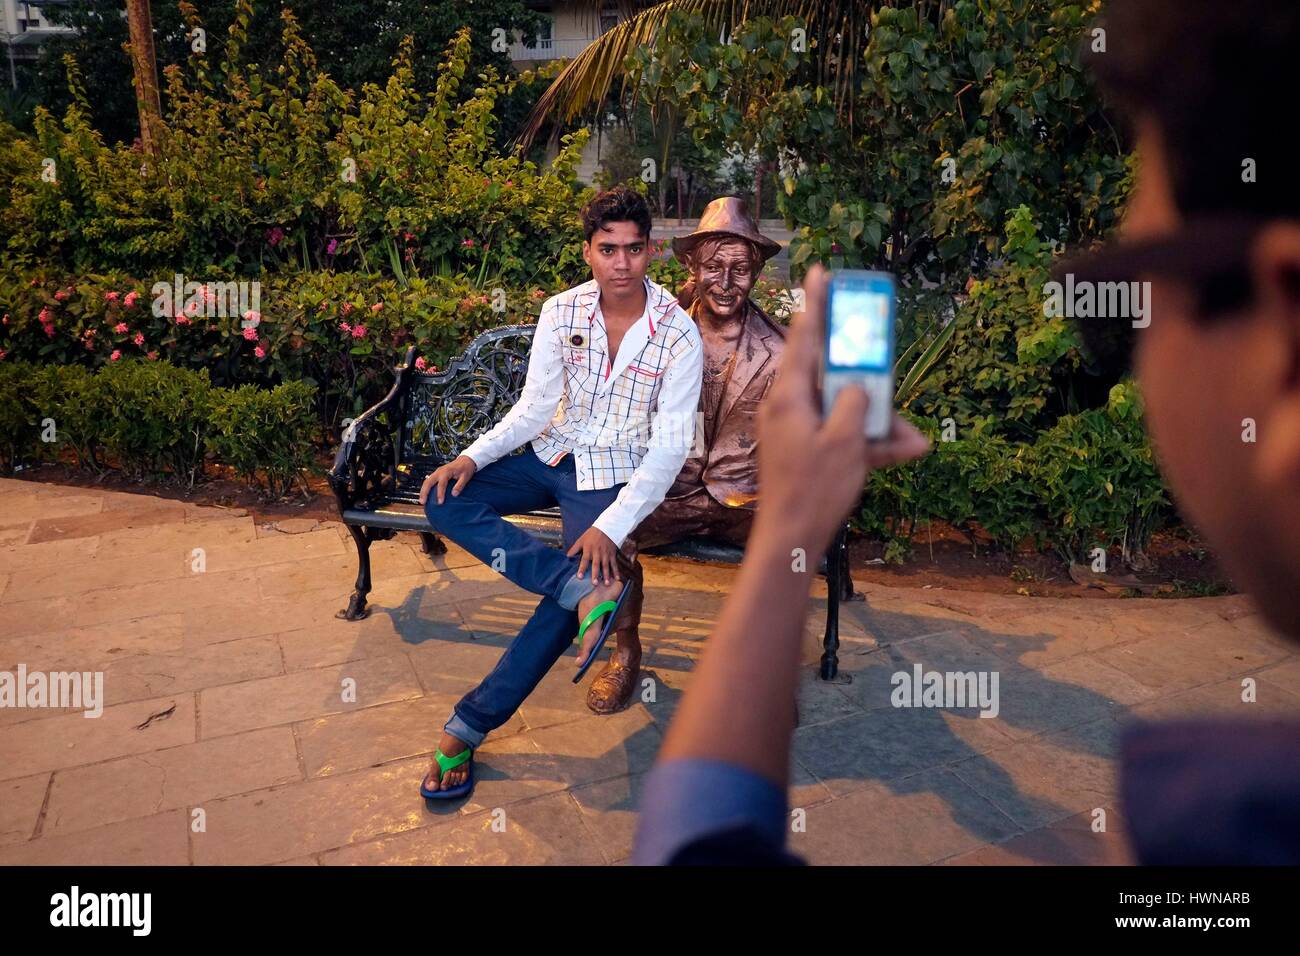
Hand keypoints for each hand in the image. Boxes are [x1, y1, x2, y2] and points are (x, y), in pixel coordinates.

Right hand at [418, 455, 477, 505]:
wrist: (465, 460)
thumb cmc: (466, 468)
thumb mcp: (465, 477)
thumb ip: (460, 485)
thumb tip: (454, 494)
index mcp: (446, 472)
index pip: (441, 484)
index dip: (440, 493)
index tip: (440, 502)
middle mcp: (439, 472)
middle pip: (428, 482)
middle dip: (424, 492)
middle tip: (423, 502)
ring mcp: (437, 472)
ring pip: (426, 481)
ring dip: (423, 491)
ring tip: (421, 501)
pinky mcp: (437, 474)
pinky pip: (429, 481)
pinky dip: (426, 488)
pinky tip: (425, 495)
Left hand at [566, 526, 620, 585]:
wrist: (606, 527)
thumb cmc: (592, 534)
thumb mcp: (582, 539)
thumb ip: (575, 548)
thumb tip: (567, 556)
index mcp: (589, 549)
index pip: (584, 560)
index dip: (582, 568)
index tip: (580, 577)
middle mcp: (597, 553)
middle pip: (596, 564)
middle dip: (595, 574)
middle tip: (594, 583)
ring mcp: (605, 554)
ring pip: (606, 566)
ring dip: (606, 575)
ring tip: (606, 584)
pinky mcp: (612, 554)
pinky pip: (614, 564)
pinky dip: (616, 571)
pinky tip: (617, 578)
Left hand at [755, 264, 930, 552]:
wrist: (792, 539)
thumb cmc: (813, 490)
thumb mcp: (846, 442)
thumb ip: (857, 403)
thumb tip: (862, 387)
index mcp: (789, 396)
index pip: (804, 336)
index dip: (816, 303)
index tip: (819, 271)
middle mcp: (788, 406)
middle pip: (830, 370)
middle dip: (866, 371)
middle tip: (881, 350)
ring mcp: (797, 428)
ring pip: (844, 407)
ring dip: (878, 419)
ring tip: (910, 439)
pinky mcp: (808, 450)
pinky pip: (843, 434)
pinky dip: (870, 442)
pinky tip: (906, 451)